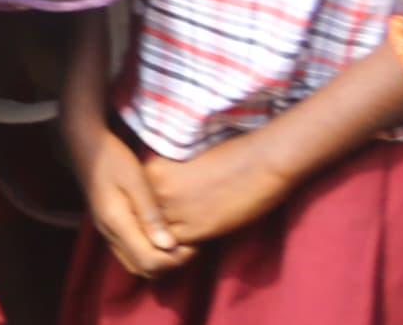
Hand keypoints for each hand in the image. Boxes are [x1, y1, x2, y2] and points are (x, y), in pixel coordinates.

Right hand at [70, 121, 187, 278]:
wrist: (84, 144)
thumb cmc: (112, 158)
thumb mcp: (136, 181)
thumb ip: (150, 214)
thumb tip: (169, 246)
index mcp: (117, 223)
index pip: (150, 261)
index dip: (175, 260)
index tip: (192, 243)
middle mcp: (109, 233)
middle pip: (143, 269)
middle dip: (169, 263)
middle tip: (188, 244)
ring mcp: (106, 231)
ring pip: (136, 264)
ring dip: (159, 260)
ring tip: (176, 240)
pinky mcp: (107, 226)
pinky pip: (129, 252)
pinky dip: (148, 252)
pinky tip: (160, 234)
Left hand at [144, 136, 293, 253]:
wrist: (262, 161)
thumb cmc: (230, 155)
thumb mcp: (185, 161)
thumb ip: (168, 178)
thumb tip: (161, 199)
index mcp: (153, 169)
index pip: (140, 199)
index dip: (152, 207)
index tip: (168, 209)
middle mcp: (158, 189)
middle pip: (146, 218)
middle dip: (159, 223)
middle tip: (180, 224)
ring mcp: (175, 209)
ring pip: (160, 235)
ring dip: (171, 236)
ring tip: (189, 231)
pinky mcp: (196, 228)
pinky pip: (181, 246)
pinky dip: (188, 246)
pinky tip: (202, 236)